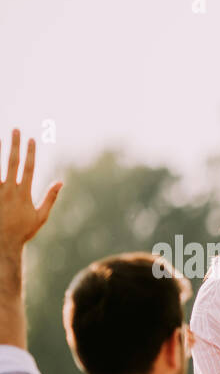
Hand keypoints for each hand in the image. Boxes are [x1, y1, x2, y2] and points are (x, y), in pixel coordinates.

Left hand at [0, 129, 61, 255]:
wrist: (2, 243)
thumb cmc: (23, 231)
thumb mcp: (41, 216)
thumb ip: (50, 198)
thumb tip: (60, 182)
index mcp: (24, 194)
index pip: (29, 168)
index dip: (31, 153)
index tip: (31, 139)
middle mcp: (9, 190)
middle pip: (12, 162)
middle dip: (14, 145)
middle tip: (15, 129)